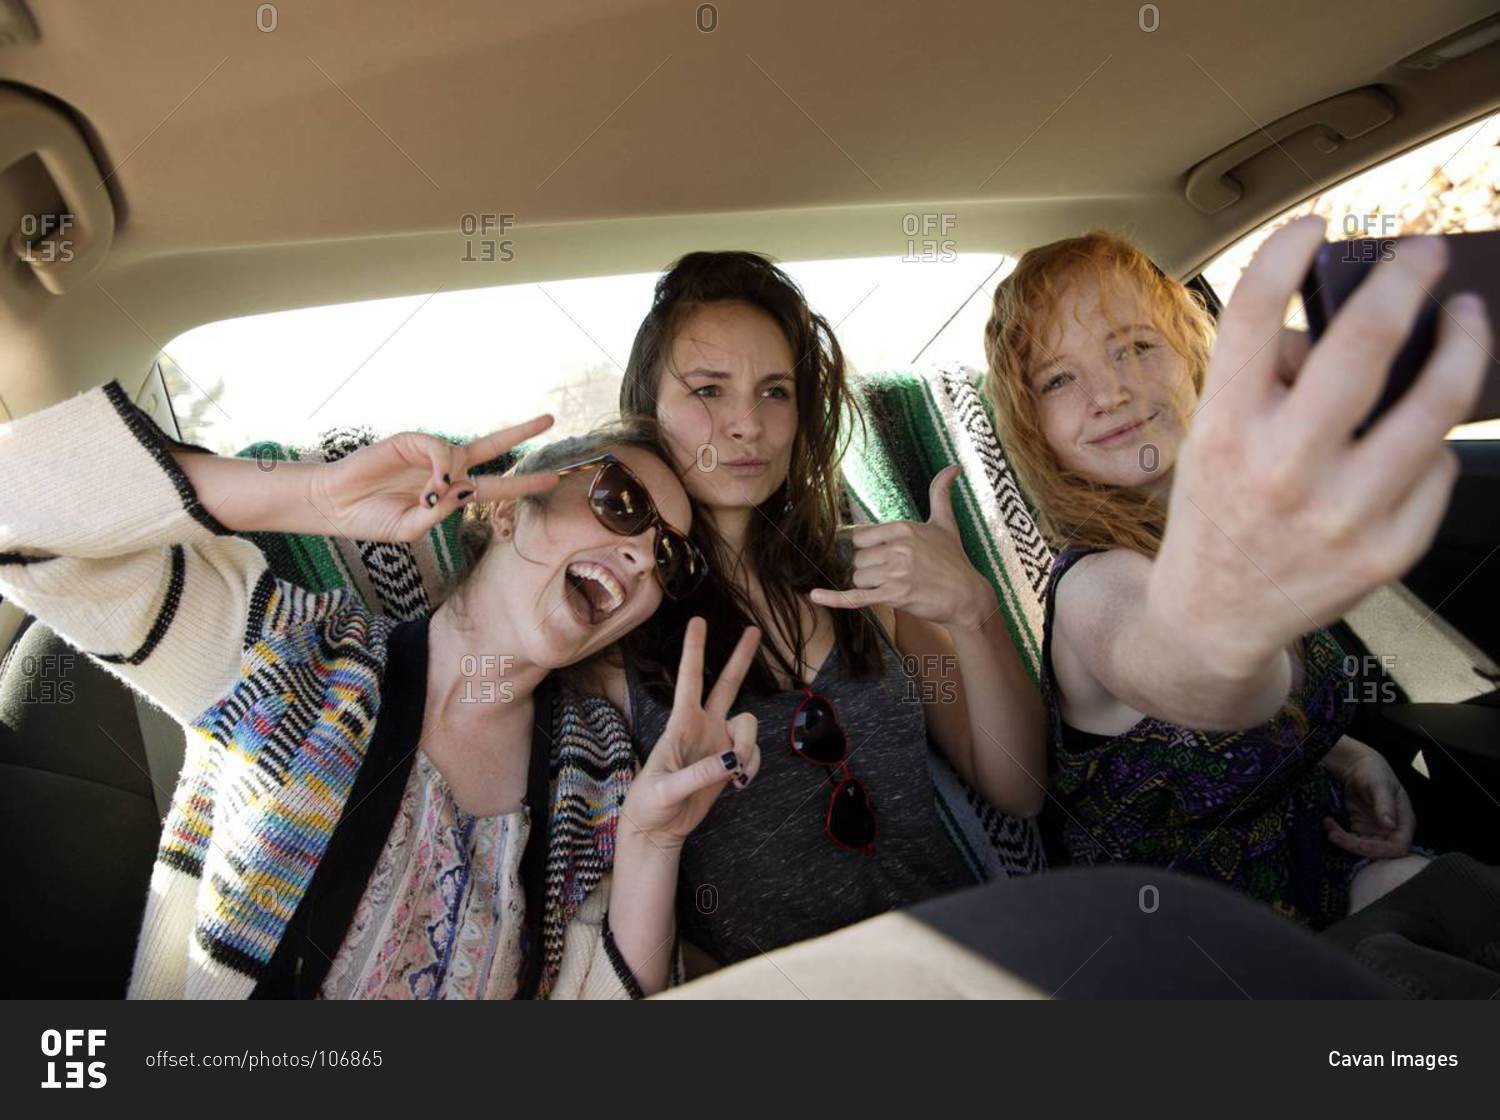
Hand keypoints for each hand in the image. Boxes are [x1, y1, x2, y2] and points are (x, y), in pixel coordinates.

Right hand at [306, 415, 559, 541]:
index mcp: (452, 493)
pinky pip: (440, 447)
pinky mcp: (411, 440)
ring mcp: (429, 453)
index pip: (496, 485)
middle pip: (492, 447)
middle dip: (521, 432)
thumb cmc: (373, 520)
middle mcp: (446, 469)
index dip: (523, 482)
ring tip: (427, 499)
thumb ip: (441, 514)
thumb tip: (465, 489)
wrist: (336, 506)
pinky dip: (440, 466)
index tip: (553, 478)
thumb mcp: (413, 529)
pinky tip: (429, 486)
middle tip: (550, 420)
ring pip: (462, 454)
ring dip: (451, 480)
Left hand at [620, 618, 762, 846]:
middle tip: (754, 629)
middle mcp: (702, 726)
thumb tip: (731, 761)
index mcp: (680, 724)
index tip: (699, 621)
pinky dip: (752, 768)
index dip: (695, 650)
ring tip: (736, 775)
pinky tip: (738, 784)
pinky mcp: (729, 763)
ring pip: (749, 725)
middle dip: (741, 658)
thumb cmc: (649, 805)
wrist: (658, 829)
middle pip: (727, 684)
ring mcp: (718, 743)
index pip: (690, 680)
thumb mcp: (664, 791)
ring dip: (749, 748)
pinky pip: (753, 754)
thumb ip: (697, 775)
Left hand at [809, 464, 992, 628]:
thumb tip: (954, 466)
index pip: (860, 537)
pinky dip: (834, 598)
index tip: (885, 555)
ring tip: (896, 585)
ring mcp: (895, 573)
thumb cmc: (955, 560)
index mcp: (903, 528)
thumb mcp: (946, 523)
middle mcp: (898, 548)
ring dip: (871, 585)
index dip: (868, 548)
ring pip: (858, 577)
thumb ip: (941, 493)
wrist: (967, 595)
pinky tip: (815, 596)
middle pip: (857, 558)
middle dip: (871, 568)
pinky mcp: (894, 595)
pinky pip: (856, 596)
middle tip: (895, 573)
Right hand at [1150, 216, 1489, 675]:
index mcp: (1226, 431)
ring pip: (1433, 403)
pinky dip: (1428, 442)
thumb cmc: (1218, 512)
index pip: (1250, 319)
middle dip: (1404, 280)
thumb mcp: (1212, 438)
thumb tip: (1341, 324)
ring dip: (1462, 345)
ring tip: (1465, 320)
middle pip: (1361, 345)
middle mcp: (1281, 469)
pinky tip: (1413, 439)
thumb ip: (1264, 378)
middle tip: (1426, 253)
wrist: (1215, 618)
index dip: (1284, 254)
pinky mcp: (1387, 548)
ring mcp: (1341, 512)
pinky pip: (1436, 466)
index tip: (1314, 222)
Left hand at [1323, 737, 1415, 858]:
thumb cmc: (1375, 772)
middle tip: (1334, 835)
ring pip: (1362, 848)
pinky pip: (1350, 839)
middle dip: (1355, 847)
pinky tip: (1328, 822)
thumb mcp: (1380, 785)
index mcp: (1404, 822)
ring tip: (1329, 826)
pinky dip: (1338, 834)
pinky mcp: (1361, 829)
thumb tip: (1390, 825)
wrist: (1358, 766)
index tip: (1359, 844)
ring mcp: (1376, 831)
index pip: (1398, 847)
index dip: (1380, 850)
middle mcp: (1392, 830)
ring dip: (1343, 841)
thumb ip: (1385, 804)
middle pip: (1377, 851)